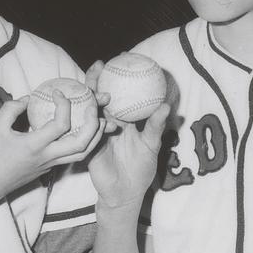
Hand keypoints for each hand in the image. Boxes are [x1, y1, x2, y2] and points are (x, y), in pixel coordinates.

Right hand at [0, 91, 104, 223]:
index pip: (60, 125)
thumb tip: (29, 97)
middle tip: (93, 106)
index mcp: (34, 145)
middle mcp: (48, 157)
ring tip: (100, 119)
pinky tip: (88, 131)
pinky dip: (87, 143)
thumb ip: (12, 108)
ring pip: (84, 153)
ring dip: (96, 136)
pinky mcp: (52, 168)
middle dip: (92, 123)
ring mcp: (52, 165)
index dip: (64, 105)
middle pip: (82, 143)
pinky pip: (76, 156)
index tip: (57, 93)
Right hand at [85, 60, 168, 208]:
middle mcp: (105, 123)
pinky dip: (90, 119)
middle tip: (99, 64)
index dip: (114, 77)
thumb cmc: (140, 170)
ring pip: (89, 109)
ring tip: (96, 85)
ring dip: (91, 95)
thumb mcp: (151, 145)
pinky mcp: (87, 146)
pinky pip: (86, 130)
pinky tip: (93, 111)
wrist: (125, 194)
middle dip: (95, 79)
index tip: (118, 59)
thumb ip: (156, 126)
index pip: (115, 94)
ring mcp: (94, 133)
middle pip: (97, 96)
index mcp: (121, 120)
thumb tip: (167, 105)